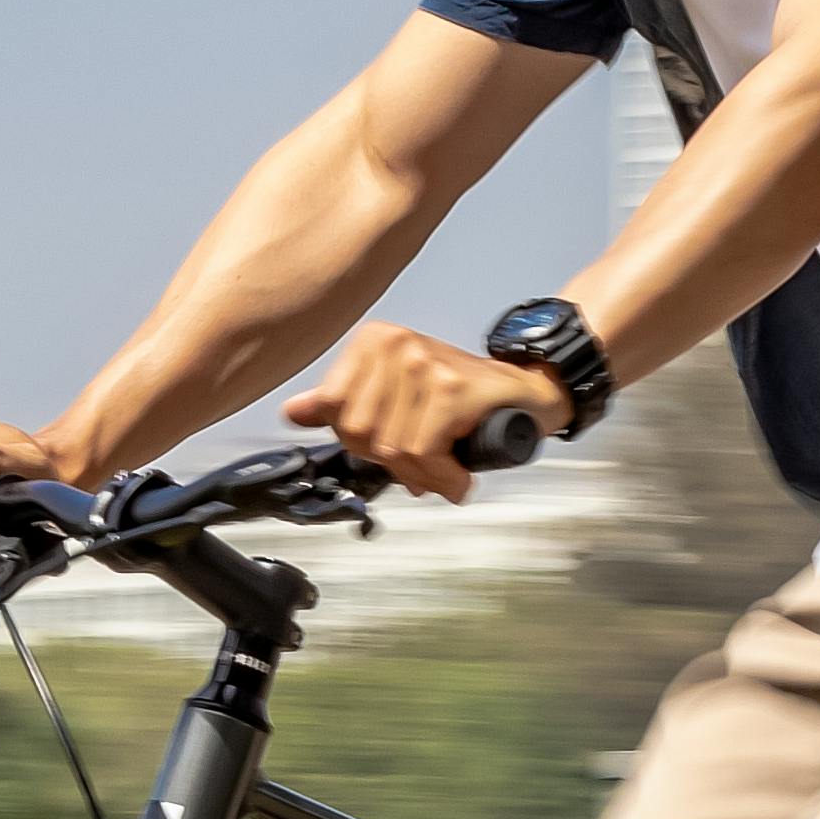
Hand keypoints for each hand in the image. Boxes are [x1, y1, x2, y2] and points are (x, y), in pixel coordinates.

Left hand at [285, 323, 565, 500]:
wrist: (525, 392)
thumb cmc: (461, 396)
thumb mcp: (394, 393)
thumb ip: (342, 403)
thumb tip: (294, 412)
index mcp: (373, 342)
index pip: (333, 410)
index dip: (360, 442)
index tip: (388, 445)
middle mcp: (395, 344)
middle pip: (357, 432)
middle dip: (389, 460)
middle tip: (422, 459)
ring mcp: (423, 364)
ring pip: (391, 447)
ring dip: (422, 473)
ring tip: (443, 467)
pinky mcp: (450, 389)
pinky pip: (423, 452)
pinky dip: (443, 476)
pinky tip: (457, 474)